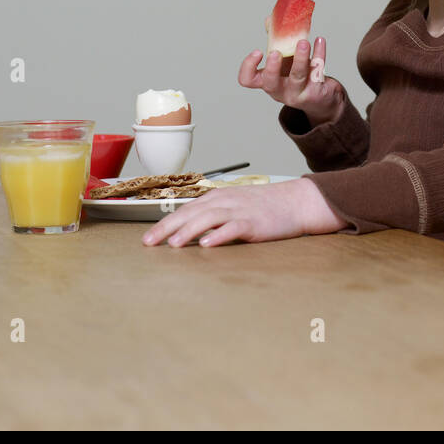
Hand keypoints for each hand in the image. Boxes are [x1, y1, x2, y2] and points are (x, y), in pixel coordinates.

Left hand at [141, 178, 344, 247]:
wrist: (296, 201)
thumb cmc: (265, 207)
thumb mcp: (235, 205)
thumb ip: (214, 215)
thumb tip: (189, 230)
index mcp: (218, 198)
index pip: (185, 210)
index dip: (164, 223)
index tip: (147, 238)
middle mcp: (225, 201)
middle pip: (190, 213)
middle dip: (167, 228)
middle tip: (149, 243)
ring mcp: (240, 211)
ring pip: (207, 218)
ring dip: (188, 231)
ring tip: (172, 244)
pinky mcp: (254, 222)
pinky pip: (233, 228)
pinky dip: (219, 235)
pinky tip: (207, 244)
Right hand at [238, 35, 344, 125]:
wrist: (321, 98)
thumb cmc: (298, 76)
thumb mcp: (284, 61)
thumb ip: (276, 40)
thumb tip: (271, 20)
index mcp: (267, 81)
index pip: (247, 80)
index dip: (248, 66)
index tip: (258, 51)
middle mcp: (280, 90)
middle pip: (271, 83)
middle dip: (272, 68)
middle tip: (276, 52)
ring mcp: (298, 93)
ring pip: (298, 76)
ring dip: (300, 58)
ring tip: (303, 42)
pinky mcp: (316, 91)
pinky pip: (317, 71)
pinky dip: (319, 54)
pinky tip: (320, 40)